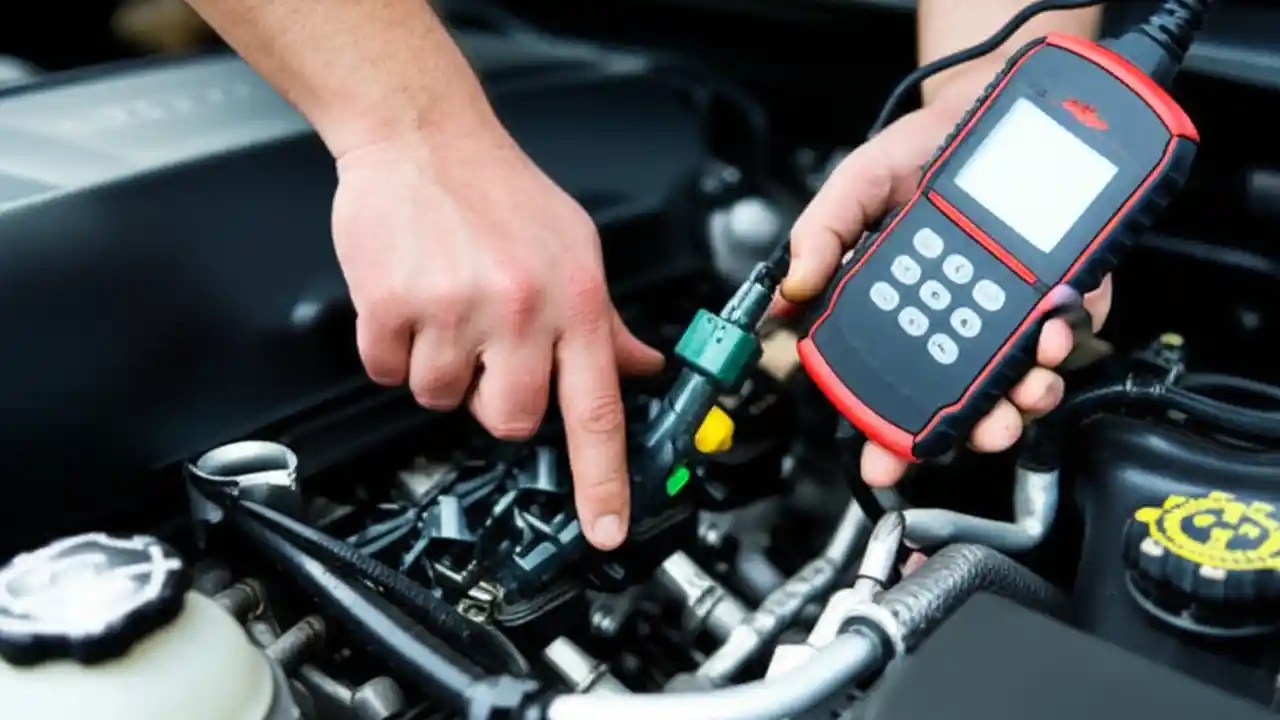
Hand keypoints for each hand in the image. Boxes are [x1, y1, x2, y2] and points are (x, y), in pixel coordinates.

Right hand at [331, 130, 663, 548]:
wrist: (423, 137)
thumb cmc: (500, 191)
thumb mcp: (575, 249)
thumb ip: (605, 321)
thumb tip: (640, 367)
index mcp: (573, 300)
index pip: (596, 410)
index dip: (603, 480)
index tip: (605, 528)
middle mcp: (520, 310)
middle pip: (509, 421)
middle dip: (494, 401)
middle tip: (488, 350)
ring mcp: (453, 310)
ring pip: (440, 400)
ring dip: (440, 368)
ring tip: (447, 309)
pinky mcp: (391, 307)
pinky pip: (389, 372)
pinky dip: (394, 348)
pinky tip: (410, 302)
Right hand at [783, 84, 1112, 486]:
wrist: (994, 105)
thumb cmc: (921, 148)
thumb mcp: (857, 184)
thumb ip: (822, 234)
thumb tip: (791, 292)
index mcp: (904, 307)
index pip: (896, 383)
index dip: (891, 431)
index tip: (886, 461)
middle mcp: (960, 317)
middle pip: (969, 397)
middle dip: (977, 427)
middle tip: (981, 430)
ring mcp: (1014, 308)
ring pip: (1024, 377)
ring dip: (1027, 396)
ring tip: (1026, 385)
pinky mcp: (1068, 287)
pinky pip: (1073, 328)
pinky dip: (1066, 341)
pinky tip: (1053, 331)